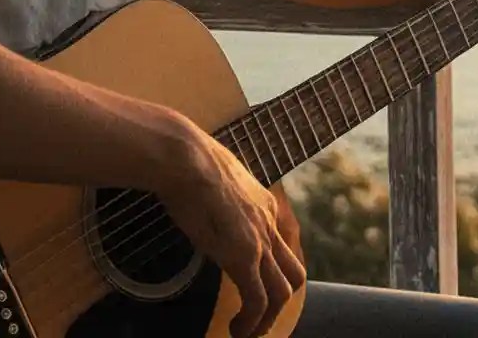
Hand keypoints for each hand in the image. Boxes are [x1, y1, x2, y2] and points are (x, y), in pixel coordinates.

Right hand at [156, 127, 305, 337]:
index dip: (271, 269)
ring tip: (247, 333)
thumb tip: (195, 194)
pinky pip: (258, 300)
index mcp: (262, 204)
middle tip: (258, 319)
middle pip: (293, 272)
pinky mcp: (244, 256)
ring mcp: (260, 241)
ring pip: (282, 292)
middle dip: (280, 301)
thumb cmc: (185, 160)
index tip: (254, 283)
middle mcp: (268, 224)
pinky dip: (251, 321)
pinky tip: (235, 330)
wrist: (184, 157)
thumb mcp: (210, 177)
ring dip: (267, 319)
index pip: (280, 243)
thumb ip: (214, 193)